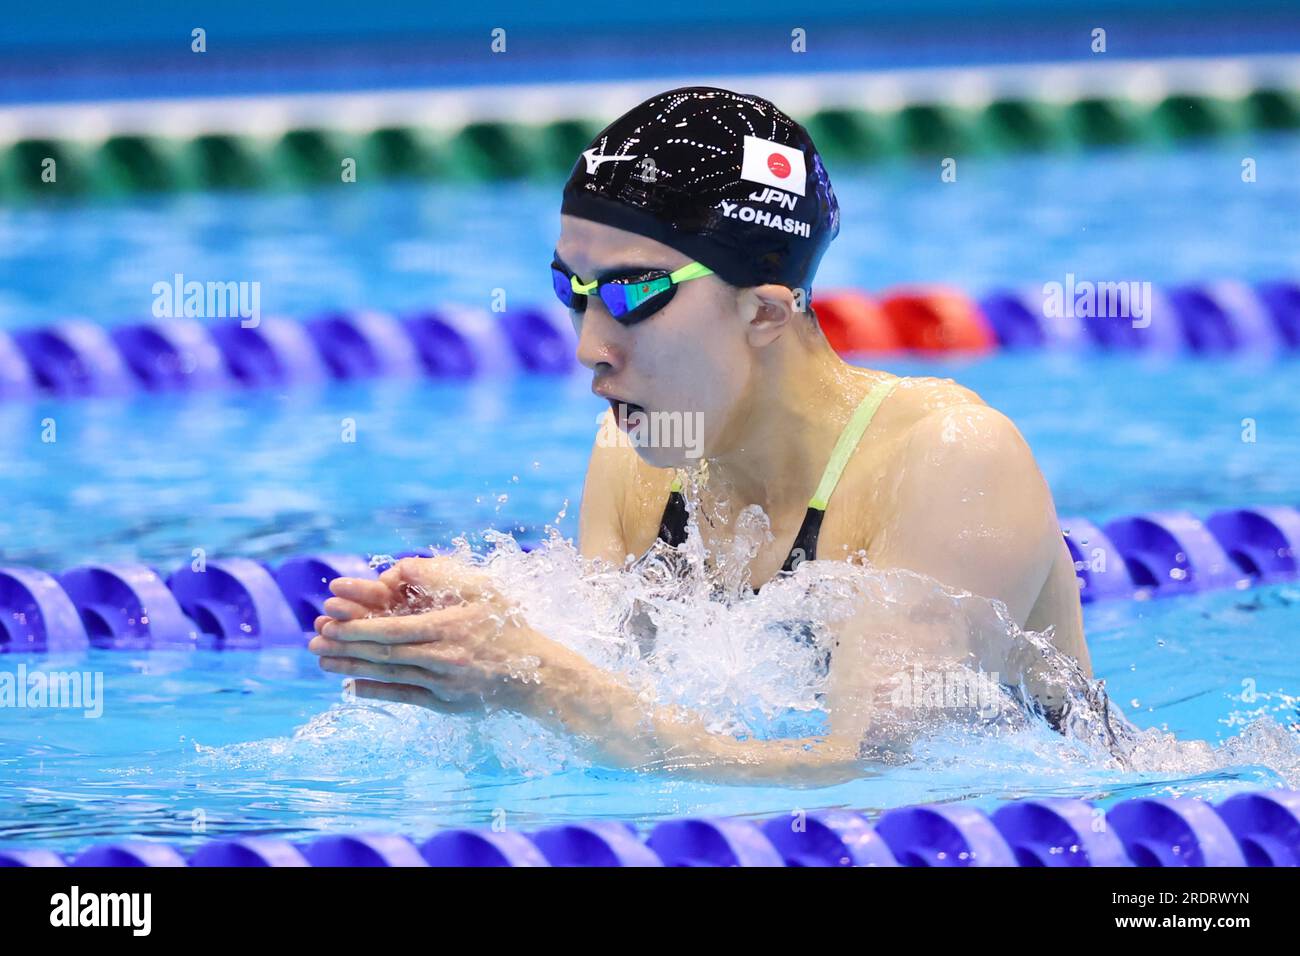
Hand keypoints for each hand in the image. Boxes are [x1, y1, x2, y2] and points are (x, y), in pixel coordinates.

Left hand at [309, 558, 561, 714]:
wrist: (537, 673)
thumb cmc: (507, 624)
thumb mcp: (482, 589)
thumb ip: (439, 575)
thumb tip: (397, 567)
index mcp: (449, 627)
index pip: (392, 627)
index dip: (357, 624)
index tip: (331, 618)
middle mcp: (443, 657)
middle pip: (384, 651)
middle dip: (345, 646)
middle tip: (314, 639)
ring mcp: (443, 683)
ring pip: (388, 674)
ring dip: (351, 668)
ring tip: (322, 660)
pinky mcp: (445, 703)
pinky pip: (403, 696)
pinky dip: (375, 691)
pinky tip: (350, 687)